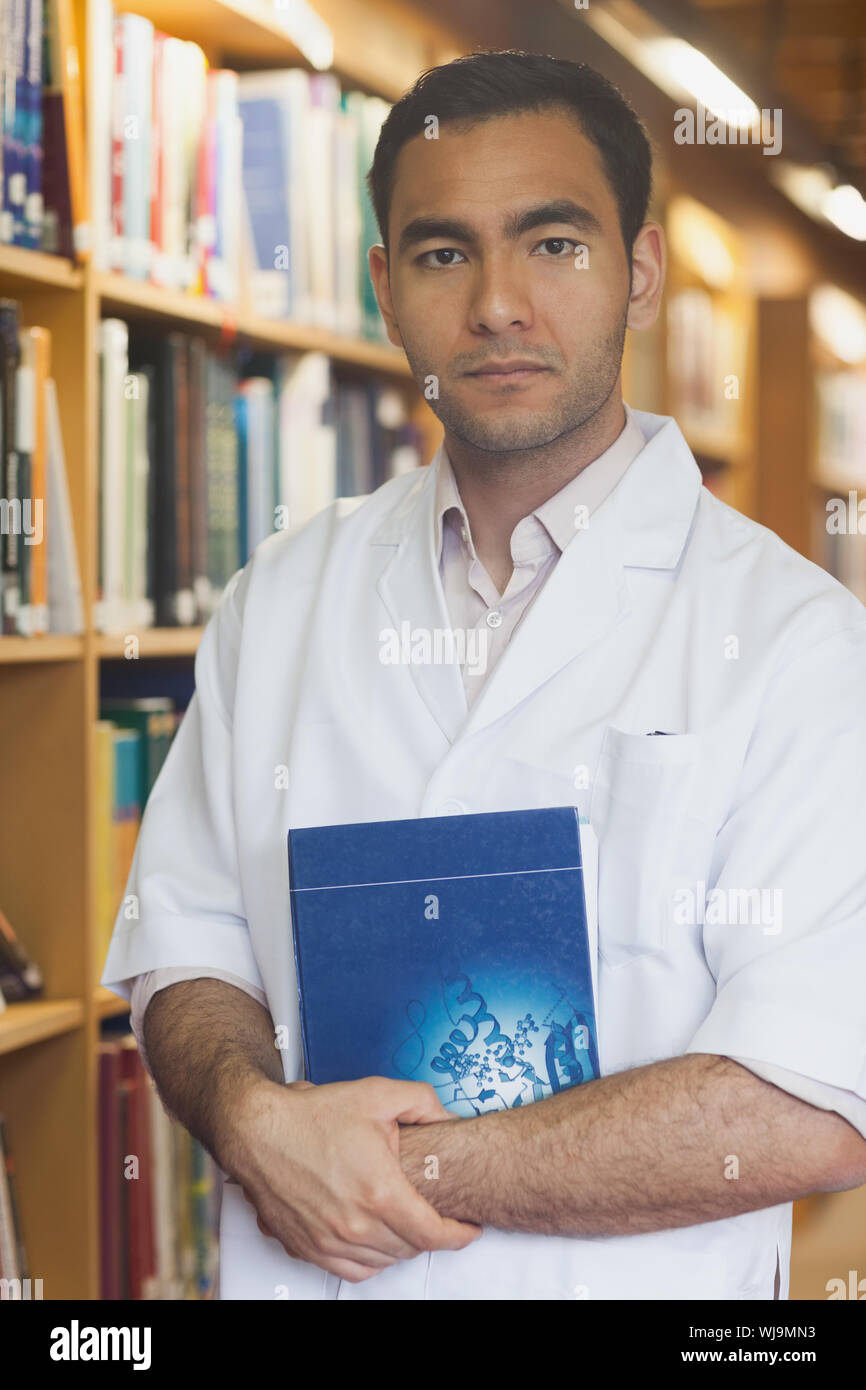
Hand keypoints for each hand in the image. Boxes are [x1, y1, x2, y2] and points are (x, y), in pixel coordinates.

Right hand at [226, 1075, 482, 1282]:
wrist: (257, 1131)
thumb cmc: (310, 1116)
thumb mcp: (376, 1095)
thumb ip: (422, 1102)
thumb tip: (448, 1117)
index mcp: (379, 1192)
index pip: (433, 1233)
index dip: (458, 1235)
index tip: (468, 1229)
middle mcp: (355, 1225)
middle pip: (409, 1248)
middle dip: (429, 1234)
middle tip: (434, 1215)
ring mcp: (329, 1241)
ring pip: (382, 1262)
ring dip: (399, 1247)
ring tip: (404, 1223)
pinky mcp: (306, 1247)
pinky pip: (351, 1270)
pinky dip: (369, 1260)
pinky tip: (373, 1239)